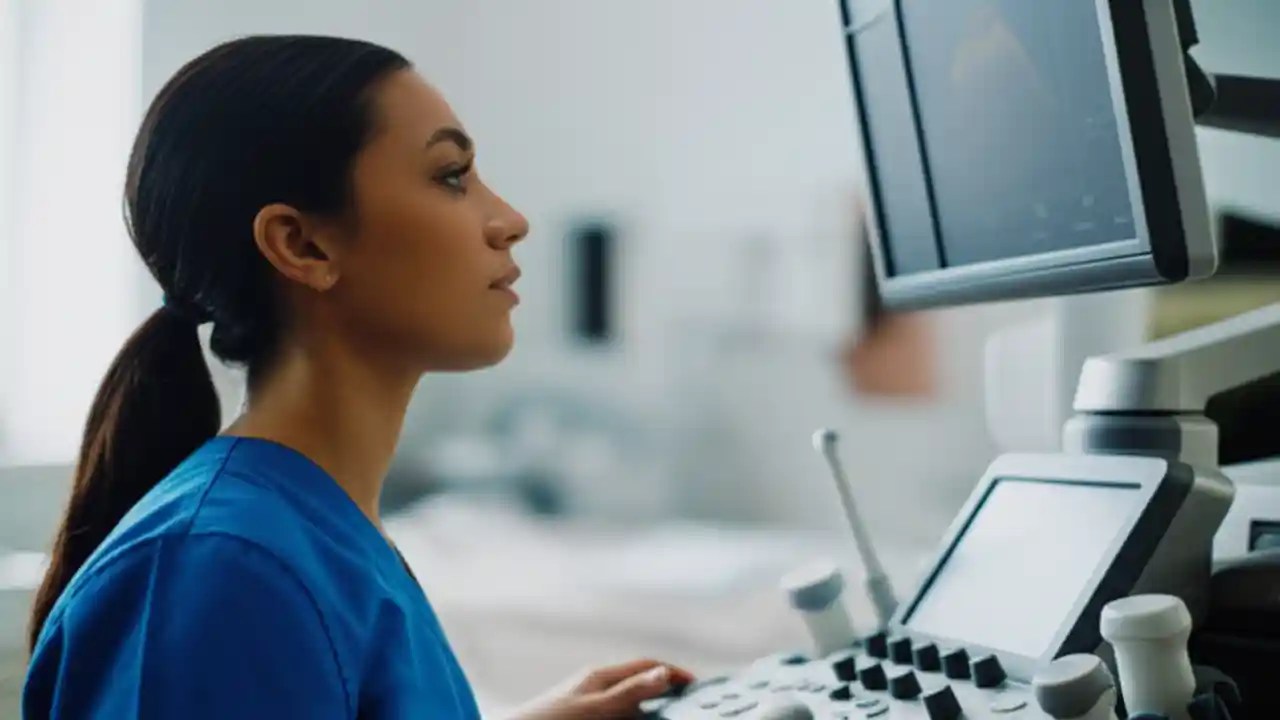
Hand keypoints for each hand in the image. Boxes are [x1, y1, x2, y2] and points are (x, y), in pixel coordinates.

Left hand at [509, 658, 695, 718]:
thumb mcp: (596, 707)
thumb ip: (629, 692)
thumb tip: (663, 672)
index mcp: (601, 675)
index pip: (646, 665)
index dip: (673, 672)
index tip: (696, 685)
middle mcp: (596, 685)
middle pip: (640, 683)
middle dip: (665, 691)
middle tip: (688, 704)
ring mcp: (589, 701)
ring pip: (628, 701)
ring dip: (649, 708)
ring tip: (668, 716)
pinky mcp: (584, 715)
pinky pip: (616, 712)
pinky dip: (632, 715)